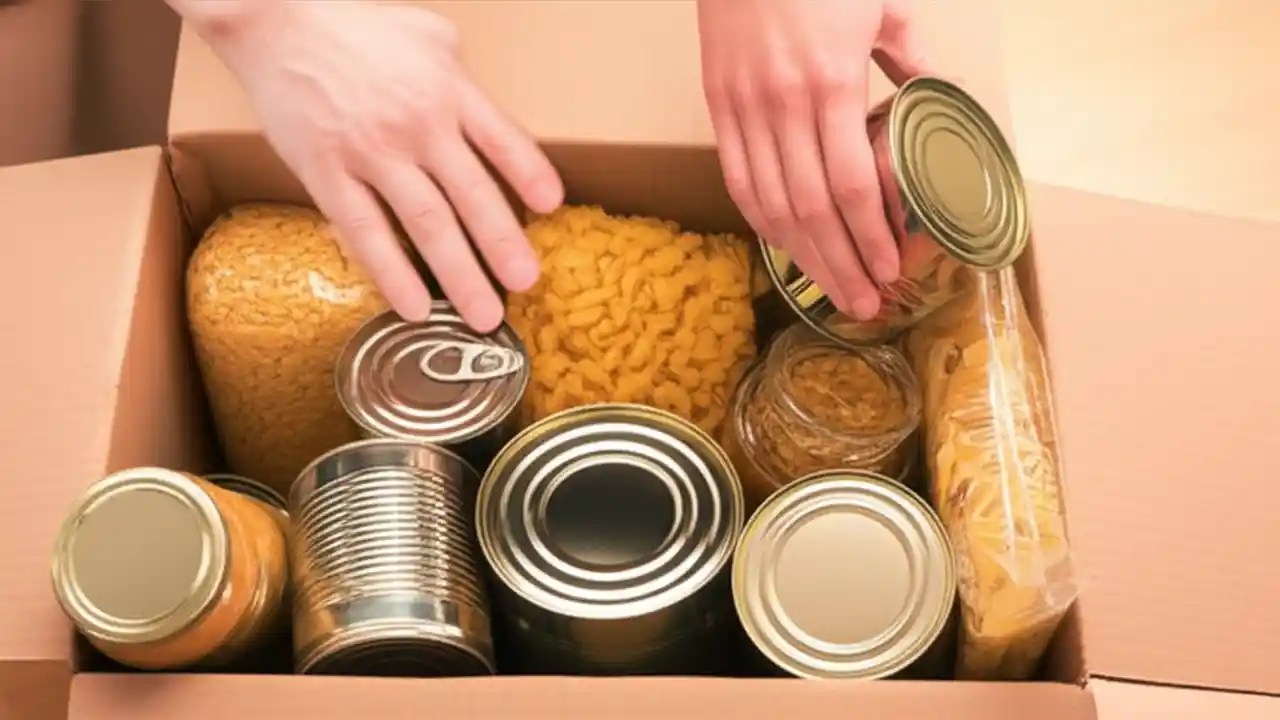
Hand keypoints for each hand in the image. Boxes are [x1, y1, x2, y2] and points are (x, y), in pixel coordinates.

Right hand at [194, 1, 562, 330]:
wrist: (276, 20)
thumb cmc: (358, 28)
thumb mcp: (430, 37)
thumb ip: (464, 85)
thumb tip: (491, 125)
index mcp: (449, 90)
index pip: (502, 138)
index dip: (529, 174)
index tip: (553, 207)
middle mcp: (417, 125)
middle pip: (471, 193)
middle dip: (503, 244)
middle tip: (526, 284)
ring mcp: (371, 152)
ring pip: (425, 223)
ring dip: (459, 273)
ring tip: (484, 316)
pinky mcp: (327, 173)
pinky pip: (365, 232)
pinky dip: (392, 273)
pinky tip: (415, 308)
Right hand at [696, 0, 931, 319]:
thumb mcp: (879, 5)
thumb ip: (908, 56)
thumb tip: (938, 92)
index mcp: (829, 82)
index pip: (850, 184)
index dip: (869, 237)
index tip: (889, 271)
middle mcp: (781, 105)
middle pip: (811, 209)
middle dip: (840, 264)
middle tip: (864, 304)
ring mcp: (743, 109)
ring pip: (770, 204)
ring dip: (802, 255)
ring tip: (830, 289)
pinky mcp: (717, 106)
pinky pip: (738, 178)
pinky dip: (762, 220)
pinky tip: (784, 245)